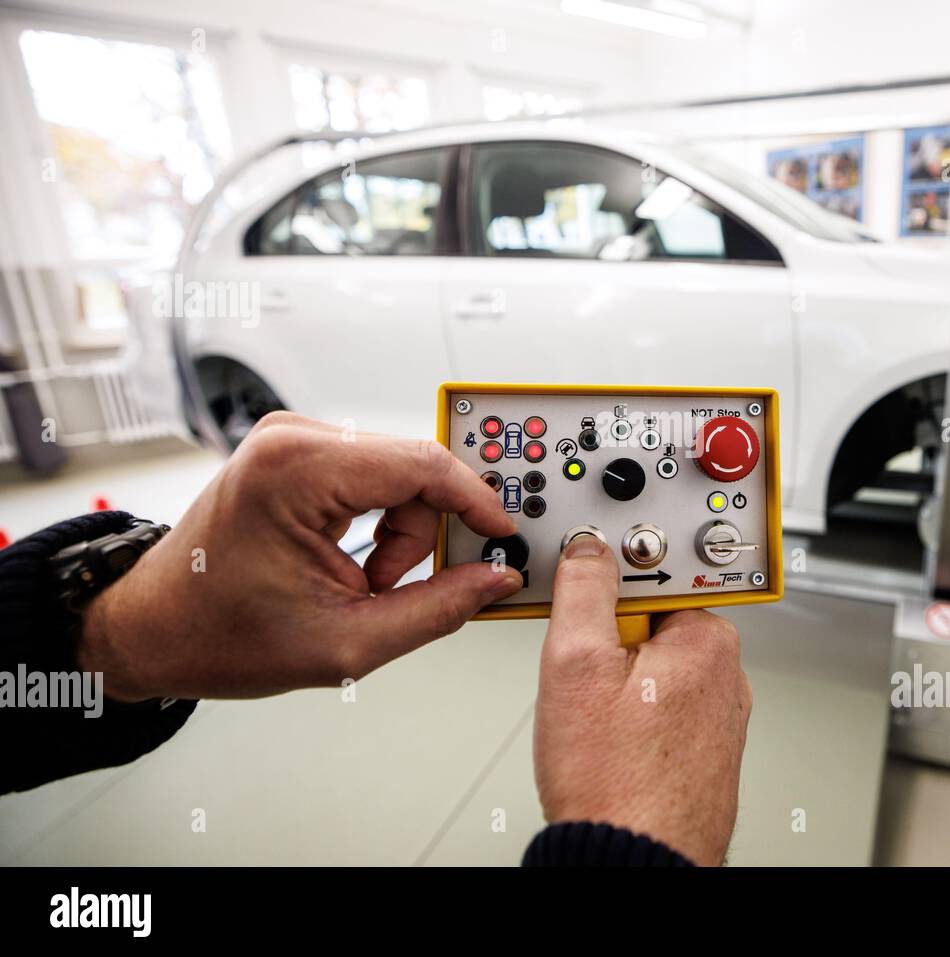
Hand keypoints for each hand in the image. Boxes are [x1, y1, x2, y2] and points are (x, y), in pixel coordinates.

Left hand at [79, 412, 521, 700]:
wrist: (153, 630)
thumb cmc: (220, 634)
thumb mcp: (346, 643)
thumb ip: (437, 609)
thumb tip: (495, 580)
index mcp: (296, 470)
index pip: (424, 463)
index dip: (476, 502)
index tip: (502, 534)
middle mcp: (292, 438)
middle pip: (416, 467)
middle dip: (425, 534)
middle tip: (392, 585)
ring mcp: (292, 440)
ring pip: (400, 473)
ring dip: (402, 532)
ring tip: (362, 581)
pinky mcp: (296, 453)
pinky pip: (375, 475)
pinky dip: (382, 521)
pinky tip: (356, 560)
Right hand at [532, 536, 751, 865]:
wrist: (632, 863)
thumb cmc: (613, 782)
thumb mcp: (576, 663)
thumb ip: (583, 590)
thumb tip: (588, 549)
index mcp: (709, 640)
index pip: (647, 582)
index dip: (602, 604)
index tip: (583, 628)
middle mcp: (729, 676)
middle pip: (648, 628)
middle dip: (608, 652)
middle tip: (587, 691)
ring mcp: (720, 719)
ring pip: (652, 675)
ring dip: (618, 692)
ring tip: (597, 730)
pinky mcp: (707, 754)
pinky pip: (662, 715)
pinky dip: (634, 726)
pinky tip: (613, 753)